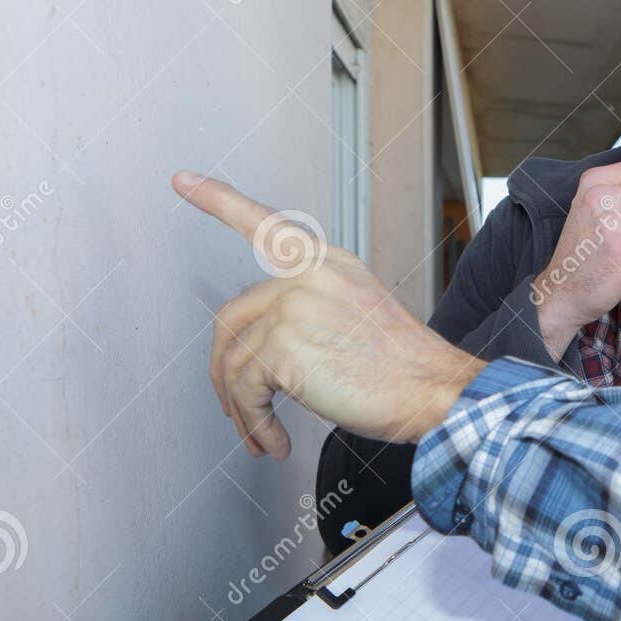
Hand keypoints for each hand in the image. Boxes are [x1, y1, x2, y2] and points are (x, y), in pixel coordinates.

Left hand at [173, 171, 485, 458]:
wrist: (436, 391)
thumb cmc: (407, 369)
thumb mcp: (360, 317)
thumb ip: (313, 312)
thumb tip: (264, 346)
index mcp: (329, 264)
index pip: (266, 224)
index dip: (219, 200)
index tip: (184, 181)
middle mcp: (308, 277)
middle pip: (233, 318)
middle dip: (226, 371)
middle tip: (238, 407)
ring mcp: (294, 308)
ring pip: (234, 361)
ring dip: (241, 409)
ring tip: (262, 435)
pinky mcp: (284, 347)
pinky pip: (246, 390)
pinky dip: (253, 422)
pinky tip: (274, 440)